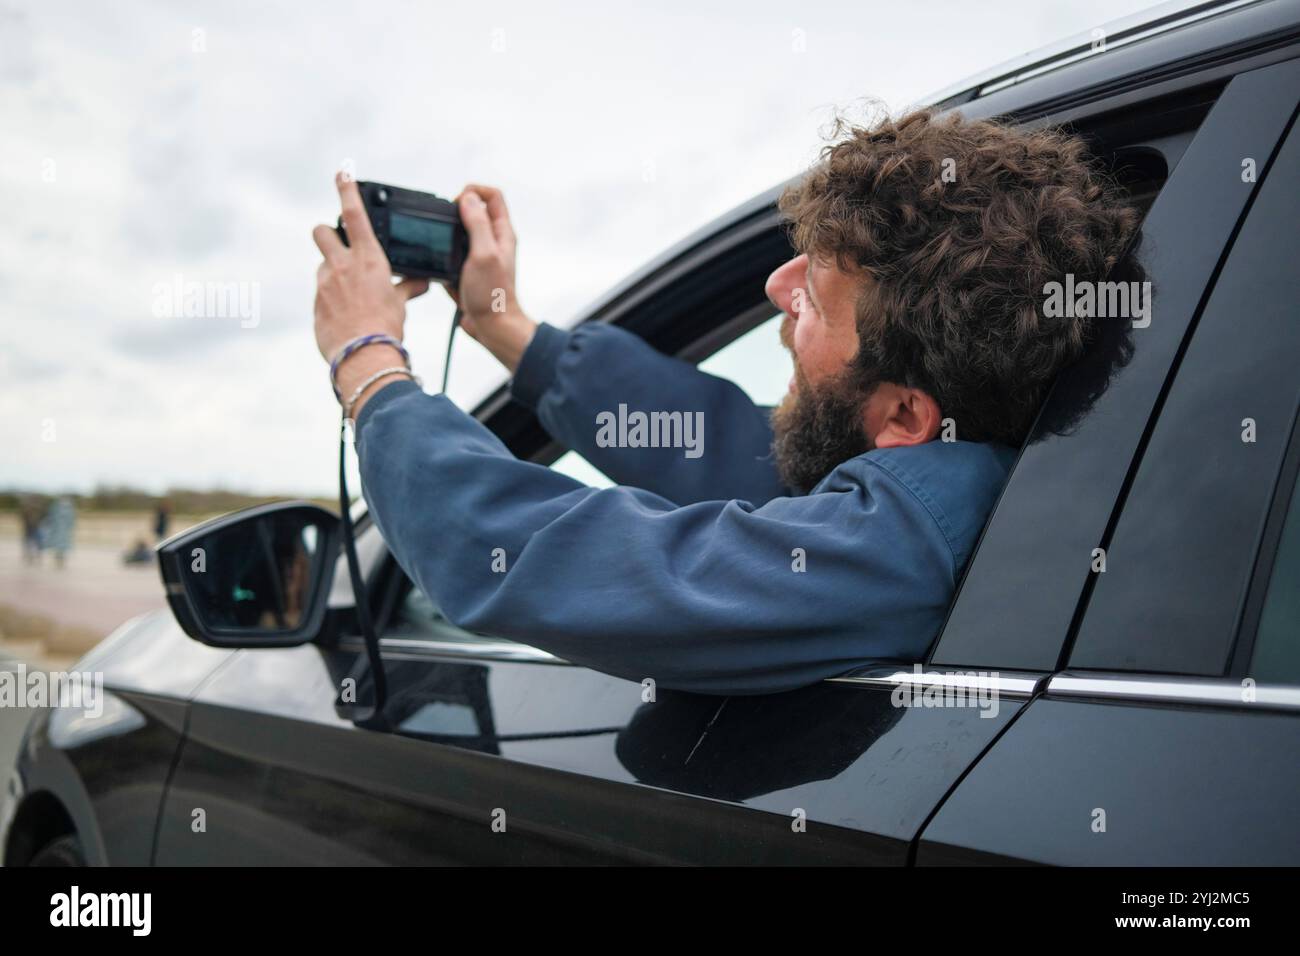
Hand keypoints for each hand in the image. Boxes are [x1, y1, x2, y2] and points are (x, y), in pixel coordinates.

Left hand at [312, 172, 428, 362]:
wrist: (364, 357)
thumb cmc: (387, 328)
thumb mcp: (399, 303)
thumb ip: (406, 287)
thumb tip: (419, 282)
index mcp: (368, 259)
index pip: (355, 214)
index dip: (347, 190)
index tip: (342, 173)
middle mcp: (342, 265)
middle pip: (322, 231)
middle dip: (328, 234)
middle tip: (338, 247)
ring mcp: (324, 283)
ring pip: (322, 266)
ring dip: (333, 274)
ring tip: (350, 298)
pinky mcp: (315, 303)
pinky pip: (321, 293)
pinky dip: (332, 300)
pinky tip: (345, 317)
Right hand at [446, 184, 536, 372]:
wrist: (492, 328)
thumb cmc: (493, 295)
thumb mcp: (483, 254)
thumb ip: (477, 224)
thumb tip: (468, 198)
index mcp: (502, 233)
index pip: (492, 196)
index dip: (473, 192)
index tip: (457, 203)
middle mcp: (493, 242)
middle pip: (473, 212)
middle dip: (454, 216)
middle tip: (445, 228)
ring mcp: (481, 257)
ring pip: (459, 237)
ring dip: (447, 242)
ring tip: (445, 257)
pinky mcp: (469, 272)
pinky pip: (451, 259)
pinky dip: (444, 264)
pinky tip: (446, 276)